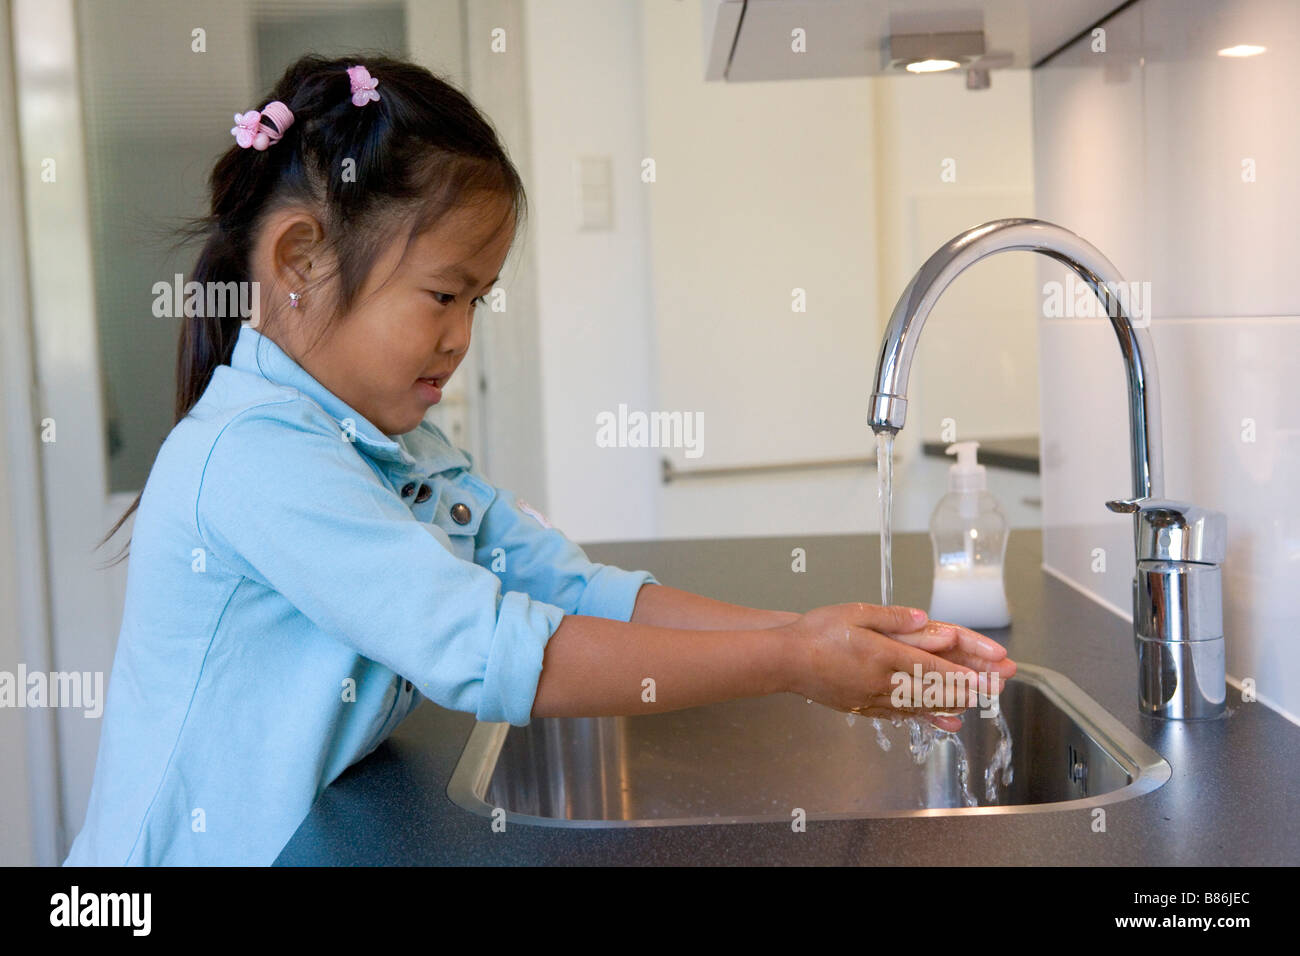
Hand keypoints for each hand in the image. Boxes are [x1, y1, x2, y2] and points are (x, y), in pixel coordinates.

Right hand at [779, 603, 1016, 731]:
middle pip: (930, 690)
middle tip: (989, 693)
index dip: (958, 675)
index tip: (981, 680)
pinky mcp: (862, 707)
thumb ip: (891, 617)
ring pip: (917, 706)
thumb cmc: (816, 632)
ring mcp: (871, 697)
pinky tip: (935, 722)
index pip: (928, 667)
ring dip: (947, 707)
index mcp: (881, 654)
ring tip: (971, 708)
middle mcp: (880, 680)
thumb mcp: (854, 612)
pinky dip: (922, 719)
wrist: (785, 660)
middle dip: (962, 692)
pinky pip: (898, 715)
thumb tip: (924, 619)